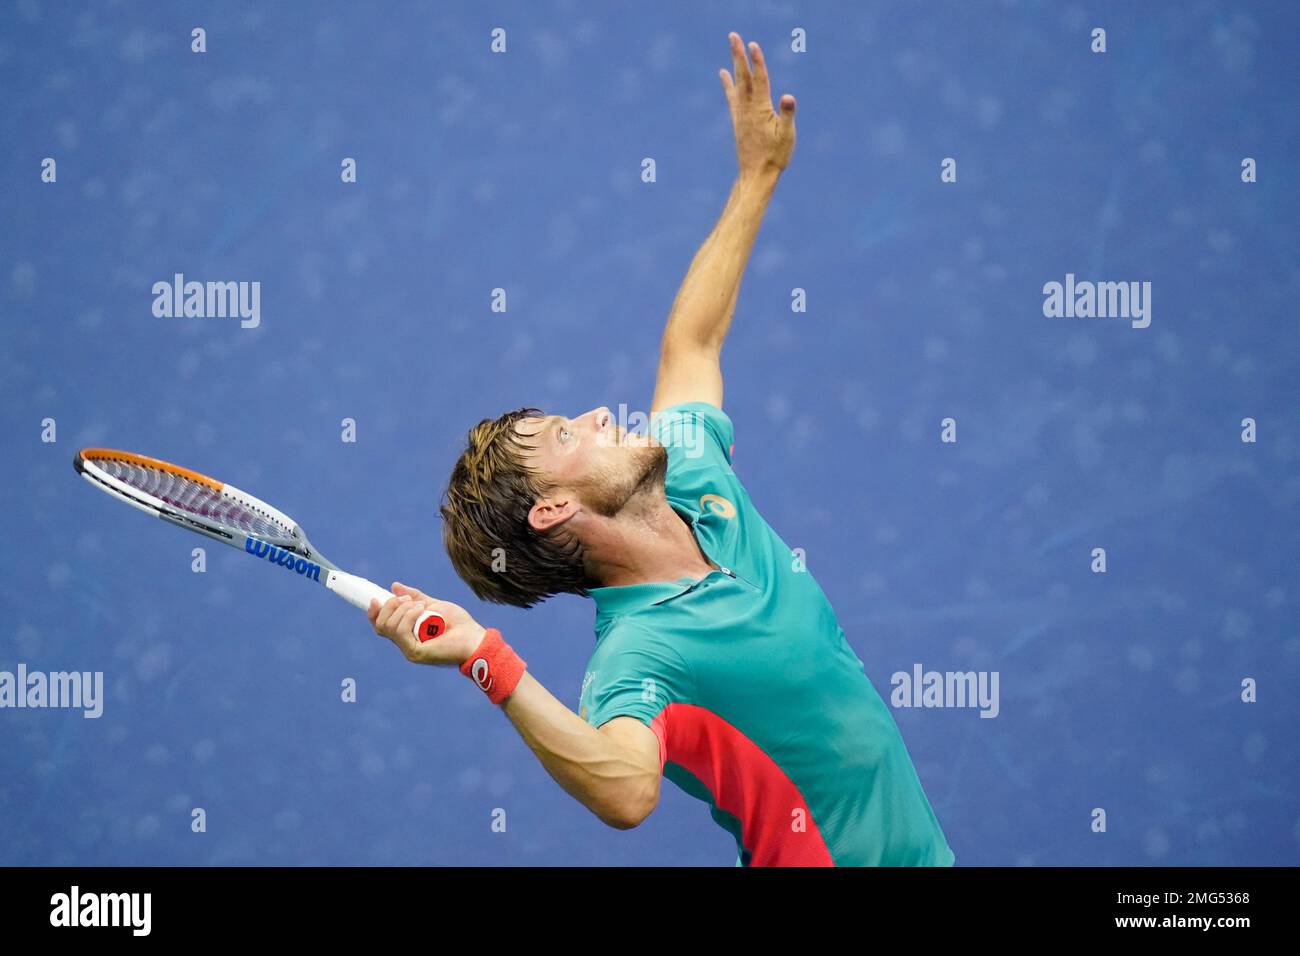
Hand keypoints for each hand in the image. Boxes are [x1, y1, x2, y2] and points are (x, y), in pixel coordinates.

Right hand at [367, 582, 485, 666]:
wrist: (474, 638)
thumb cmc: (458, 625)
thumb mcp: (434, 605)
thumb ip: (415, 598)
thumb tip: (394, 586)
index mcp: (406, 635)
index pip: (380, 626)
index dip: (374, 613)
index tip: (377, 598)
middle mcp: (405, 644)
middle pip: (381, 624)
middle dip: (391, 606)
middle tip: (410, 599)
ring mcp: (409, 650)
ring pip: (389, 626)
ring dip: (403, 609)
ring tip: (422, 606)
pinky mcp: (415, 653)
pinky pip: (400, 631)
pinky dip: (408, 616)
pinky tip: (421, 610)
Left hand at [720, 32, 795, 176]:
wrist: (756, 175)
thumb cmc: (775, 156)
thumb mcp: (787, 135)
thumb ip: (787, 115)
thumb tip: (789, 97)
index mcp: (760, 109)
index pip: (759, 80)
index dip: (757, 61)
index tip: (753, 44)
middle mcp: (747, 109)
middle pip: (743, 76)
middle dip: (739, 55)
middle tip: (733, 36)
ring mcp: (740, 115)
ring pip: (736, 85)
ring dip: (734, 66)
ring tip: (729, 52)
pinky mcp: (738, 121)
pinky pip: (732, 97)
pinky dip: (728, 84)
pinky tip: (725, 77)